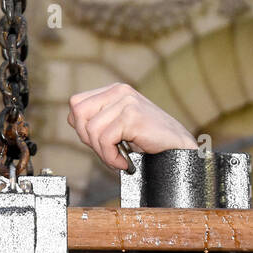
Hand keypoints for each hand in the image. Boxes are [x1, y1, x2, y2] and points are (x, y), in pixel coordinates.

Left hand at [66, 82, 196, 171]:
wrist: (179, 150)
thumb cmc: (149, 140)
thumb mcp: (118, 125)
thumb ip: (97, 119)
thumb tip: (73, 120)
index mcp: (113, 90)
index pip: (76, 103)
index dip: (80, 126)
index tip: (98, 142)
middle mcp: (119, 91)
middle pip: (78, 113)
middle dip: (87, 138)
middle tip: (106, 151)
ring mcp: (126, 102)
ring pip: (91, 130)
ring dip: (102, 152)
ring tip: (118, 158)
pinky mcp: (132, 116)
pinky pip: (105, 140)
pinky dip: (111, 157)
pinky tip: (124, 162)